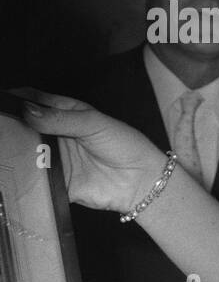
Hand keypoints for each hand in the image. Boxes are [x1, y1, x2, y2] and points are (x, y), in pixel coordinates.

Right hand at [13, 89, 168, 213]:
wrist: (141, 182)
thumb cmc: (125, 145)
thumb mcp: (94, 124)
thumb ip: (60, 118)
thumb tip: (26, 110)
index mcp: (64, 113)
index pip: (32, 100)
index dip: (14, 99)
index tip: (0, 103)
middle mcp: (54, 134)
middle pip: (22, 127)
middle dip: (7, 127)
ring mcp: (53, 158)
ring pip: (22, 152)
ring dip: (10, 151)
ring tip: (0, 149)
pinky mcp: (54, 181)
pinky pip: (33, 179)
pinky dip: (22, 177)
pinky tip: (11, 173)